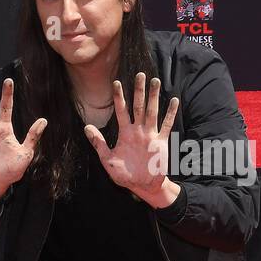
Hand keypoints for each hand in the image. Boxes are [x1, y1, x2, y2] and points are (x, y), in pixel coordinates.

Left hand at [84, 71, 179, 200]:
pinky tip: (173, 100)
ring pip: (152, 111)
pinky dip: (170, 113)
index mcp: (125, 133)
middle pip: (138, 106)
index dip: (119, 97)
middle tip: (140, 74)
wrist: (142, 186)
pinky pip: (167, 125)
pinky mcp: (161, 141)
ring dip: (154, 97)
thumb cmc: (124, 175)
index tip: (116, 82)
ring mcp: (150, 134)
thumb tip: (87, 127)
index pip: (121, 111)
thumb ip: (99, 143)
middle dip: (138, 91)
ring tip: (155, 81)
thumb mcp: (107, 159)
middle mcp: (138, 131)